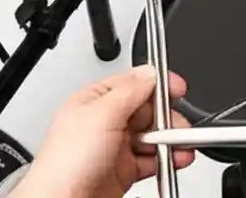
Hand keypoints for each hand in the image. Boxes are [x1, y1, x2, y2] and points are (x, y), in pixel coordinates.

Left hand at [13, 66, 195, 197]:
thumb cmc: (64, 165)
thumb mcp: (100, 116)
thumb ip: (128, 92)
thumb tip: (150, 73)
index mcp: (93, 102)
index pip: (131, 83)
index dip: (156, 84)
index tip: (178, 89)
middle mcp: (103, 123)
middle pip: (146, 111)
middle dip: (166, 116)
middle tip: (178, 125)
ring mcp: (113, 148)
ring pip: (150, 137)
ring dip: (169, 140)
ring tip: (181, 145)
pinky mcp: (122, 172)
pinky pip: (151, 161)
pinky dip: (166, 160)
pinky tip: (175, 159)